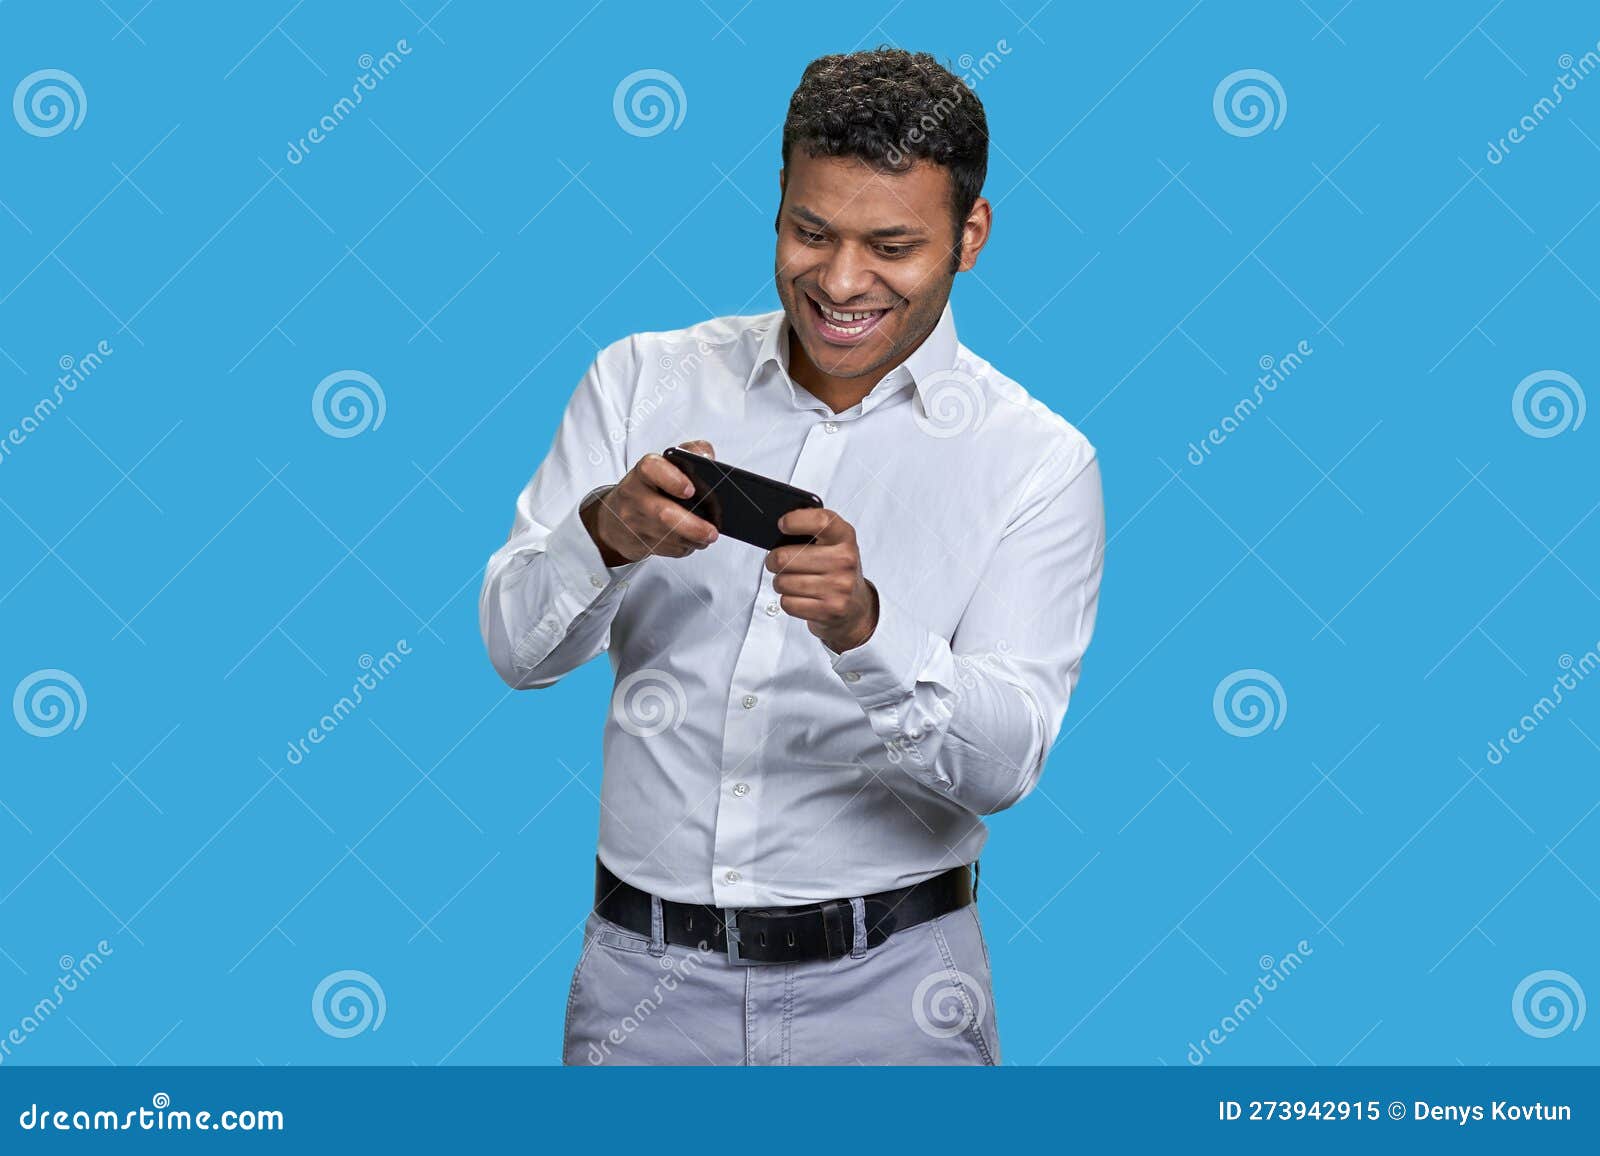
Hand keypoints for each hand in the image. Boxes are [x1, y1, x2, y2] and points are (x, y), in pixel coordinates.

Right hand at [581, 440, 718, 564]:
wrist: (615, 520)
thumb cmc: (647, 489)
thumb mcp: (663, 466)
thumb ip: (688, 453)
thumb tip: (706, 455)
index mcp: (643, 472)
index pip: (651, 468)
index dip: (672, 479)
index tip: (691, 490)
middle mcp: (635, 496)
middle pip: (664, 514)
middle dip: (693, 526)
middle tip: (712, 531)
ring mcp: (635, 522)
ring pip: (670, 537)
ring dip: (694, 539)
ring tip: (708, 535)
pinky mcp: (639, 544)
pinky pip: (669, 550)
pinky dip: (685, 547)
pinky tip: (692, 541)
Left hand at [765, 508, 878, 652]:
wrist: (856, 605)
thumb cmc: (838, 569)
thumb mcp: (834, 542)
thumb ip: (813, 529)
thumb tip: (782, 524)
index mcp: (845, 537)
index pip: (820, 521)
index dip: (795, 521)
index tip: (783, 525)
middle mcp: (845, 560)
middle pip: (785, 557)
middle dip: (773, 561)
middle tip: (776, 562)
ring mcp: (839, 587)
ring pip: (782, 582)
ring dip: (780, 583)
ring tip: (791, 581)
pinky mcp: (830, 609)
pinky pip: (788, 603)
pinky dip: (787, 601)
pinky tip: (799, 597)